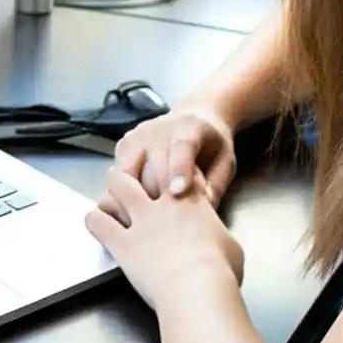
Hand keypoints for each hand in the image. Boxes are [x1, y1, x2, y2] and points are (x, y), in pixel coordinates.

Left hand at [86, 168, 243, 310]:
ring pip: (118, 187)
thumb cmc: (220, 271)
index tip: (174, 181)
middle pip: (146, 169)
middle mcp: (165, 206)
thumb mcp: (231, 248)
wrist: (197, 287)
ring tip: (109, 197)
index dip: (177, 171)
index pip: (182, 172)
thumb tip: (218, 243)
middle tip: (133, 178)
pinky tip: (95, 221)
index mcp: (194, 204)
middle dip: (140, 171)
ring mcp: (141, 221)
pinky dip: (95, 219)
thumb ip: (219, 237)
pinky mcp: (122, 243)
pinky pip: (99, 222)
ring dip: (112, 190)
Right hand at [102, 102, 237, 219]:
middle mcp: (157, 131)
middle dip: (159, 200)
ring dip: (135, 202)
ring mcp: (135, 138)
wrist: (193, 117)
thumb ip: (216, 185)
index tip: (178, 192)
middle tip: (171, 226)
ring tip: (149, 224)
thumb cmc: (211, 145)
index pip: (181, 148)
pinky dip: (123, 198)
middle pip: (151, 170)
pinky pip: (116, 180)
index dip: (179, 170)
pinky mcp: (121, 148)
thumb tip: (203, 212)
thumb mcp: (225, 161)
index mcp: (189, 129)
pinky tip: (135, 211)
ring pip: (126, 177)